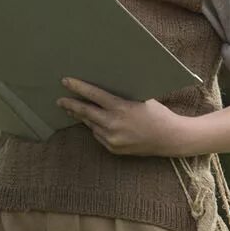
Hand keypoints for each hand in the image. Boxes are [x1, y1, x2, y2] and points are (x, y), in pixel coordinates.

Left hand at [57, 77, 189, 156]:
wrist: (170, 138)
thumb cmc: (157, 113)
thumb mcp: (140, 99)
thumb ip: (120, 97)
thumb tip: (100, 90)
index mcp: (121, 108)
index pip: (93, 95)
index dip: (78, 87)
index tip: (65, 81)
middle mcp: (113, 125)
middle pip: (85, 112)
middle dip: (70, 105)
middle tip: (59, 100)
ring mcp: (112, 139)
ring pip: (91, 124)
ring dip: (82, 116)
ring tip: (73, 110)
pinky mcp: (113, 149)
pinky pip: (99, 135)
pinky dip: (96, 127)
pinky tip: (94, 122)